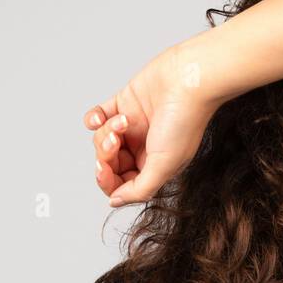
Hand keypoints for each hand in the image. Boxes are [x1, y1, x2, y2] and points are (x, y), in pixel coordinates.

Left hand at [85, 43, 219, 205]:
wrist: (189, 80)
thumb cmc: (185, 120)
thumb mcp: (164, 165)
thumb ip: (139, 189)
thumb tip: (115, 201)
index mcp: (155, 166)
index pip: (122, 184)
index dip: (108, 181)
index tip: (104, 171)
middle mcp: (144, 148)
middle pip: (110, 163)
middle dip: (106, 154)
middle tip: (114, 142)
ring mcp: (133, 125)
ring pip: (102, 139)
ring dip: (106, 132)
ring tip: (122, 121)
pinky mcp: (124, 103)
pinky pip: (97, 116)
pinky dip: (93, 118)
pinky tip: (99, 117)